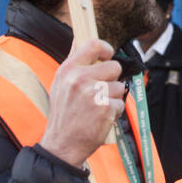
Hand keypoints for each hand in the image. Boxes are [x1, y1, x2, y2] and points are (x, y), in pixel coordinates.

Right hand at [39, 39, 124, 167]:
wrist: (62, 144)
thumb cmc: (64, 113)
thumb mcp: (60, 84)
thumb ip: (74, 63)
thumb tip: (80, 38)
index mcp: (68, 70)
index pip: (93, 44)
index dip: (106, 49)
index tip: (108, 55)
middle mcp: (80, 79)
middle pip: (114, 66)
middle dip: (112, 79)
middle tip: (99, 92)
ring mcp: (93, 93)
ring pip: (119, 86)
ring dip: (113, 98)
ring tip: (97, 107)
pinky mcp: (105, 108)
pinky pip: (120, 103)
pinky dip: (114, 112)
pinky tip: (100, 118)